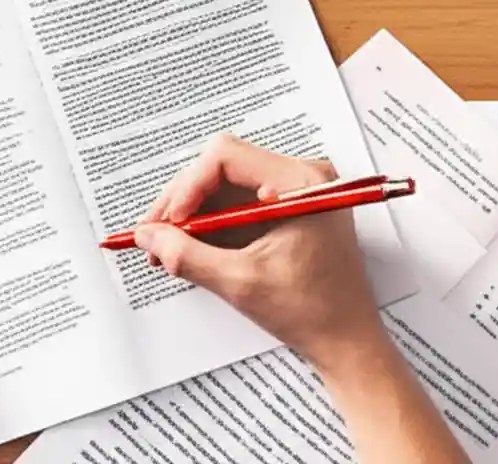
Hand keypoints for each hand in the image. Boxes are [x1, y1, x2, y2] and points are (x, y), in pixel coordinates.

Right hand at [136, 134, 387, 369]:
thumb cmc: (312, 312)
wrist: (348, 341)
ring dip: (193, 213)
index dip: (188, 187)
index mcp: (301, 182)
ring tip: (166, 245)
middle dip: (184, 201)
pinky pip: (240, 202)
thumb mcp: (241, 283)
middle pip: (223, 167)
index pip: (226, 157)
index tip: (168, 222)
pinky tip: (189, 246)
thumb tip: (148, 235)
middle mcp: (302, 176)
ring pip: (227, 185)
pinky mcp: (289, 209)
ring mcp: (296, 191)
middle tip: (154, 235)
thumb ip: (188, 256)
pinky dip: (212, 223)